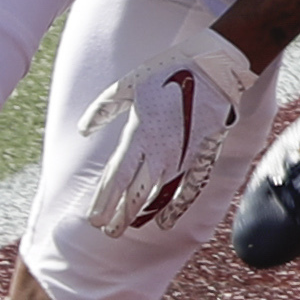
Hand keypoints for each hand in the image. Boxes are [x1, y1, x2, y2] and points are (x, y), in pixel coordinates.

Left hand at [77, 31, 264, 236]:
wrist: (216, 67)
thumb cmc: (170, 71)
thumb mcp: (129, 84)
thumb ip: (104, 109)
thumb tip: (83, 130)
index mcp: (139, 135)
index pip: (117, 178)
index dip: (105, 201)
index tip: (93, 219)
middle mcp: (160, 152)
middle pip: (136, 193)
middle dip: (119, 214)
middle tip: (106, 231)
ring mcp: (184, 157)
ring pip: (159, 195)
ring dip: (141, 214)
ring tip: (127, 228)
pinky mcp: (204, 155)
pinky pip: (189, 189)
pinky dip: (176, 207)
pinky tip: (164, 222)